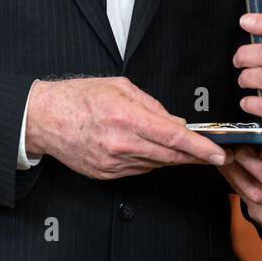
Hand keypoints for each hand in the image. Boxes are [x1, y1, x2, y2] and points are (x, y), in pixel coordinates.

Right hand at [25, 77, 230, 179]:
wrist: (44, 119)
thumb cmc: (77, 97)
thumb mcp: (119, 86)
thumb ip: (151, 104)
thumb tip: (175, 122)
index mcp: (125, 117)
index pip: (173, 137)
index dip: (200, 147)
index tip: (217, 152)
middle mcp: (120, 143)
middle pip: (170, 156)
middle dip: (196, 156)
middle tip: (214, 153)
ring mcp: (113, 163)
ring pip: (156, 164)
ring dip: (174, 158)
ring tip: (186, 149)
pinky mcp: (106, 174)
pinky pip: (139, 169)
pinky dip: (151, 161)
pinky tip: (153, 150)